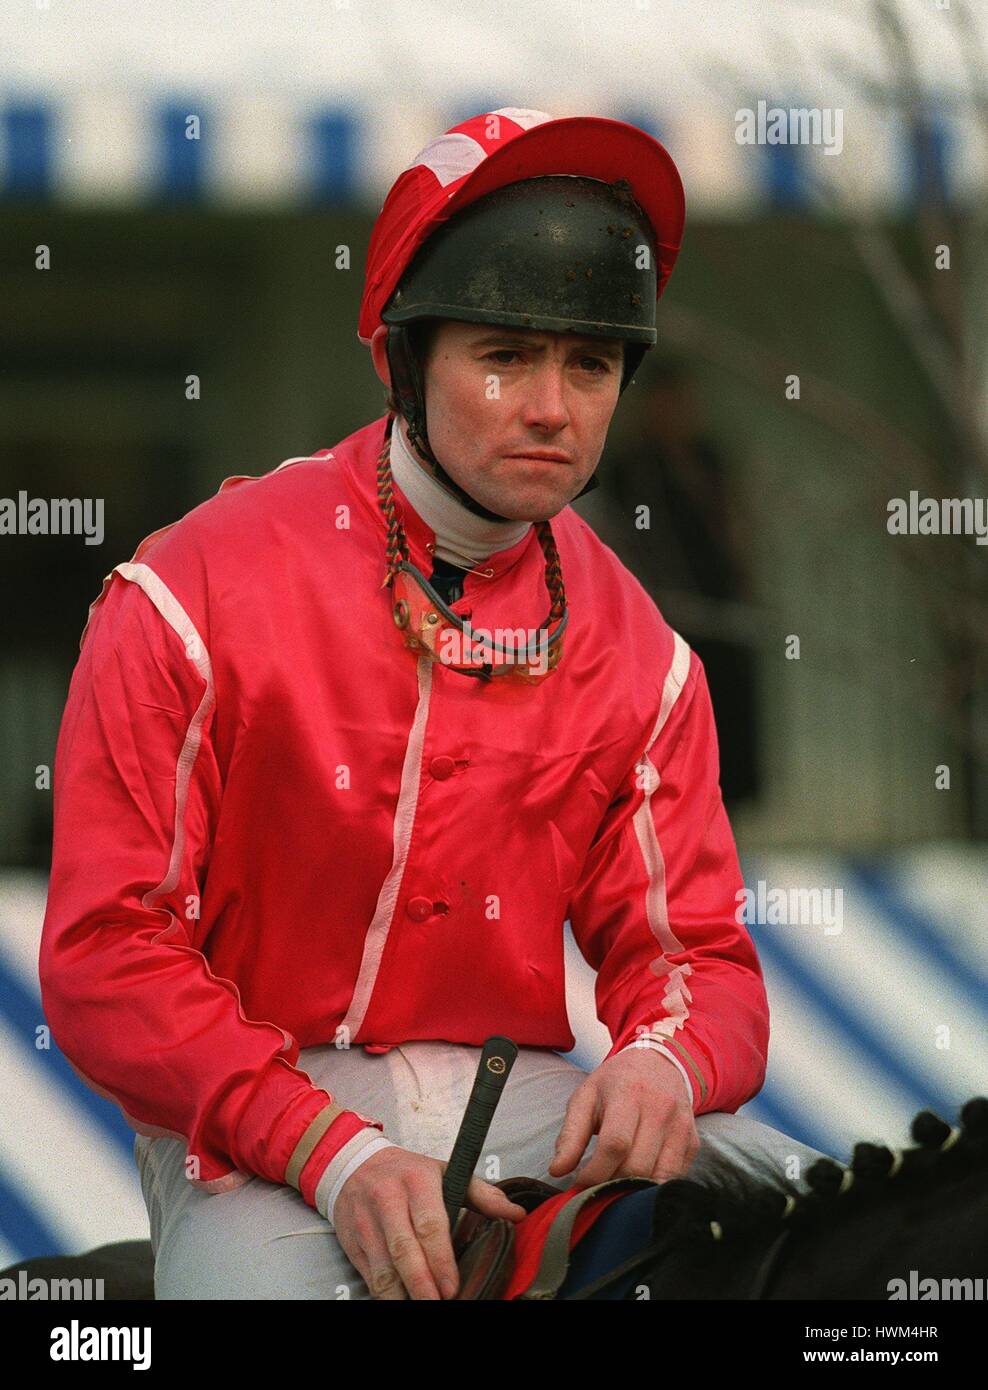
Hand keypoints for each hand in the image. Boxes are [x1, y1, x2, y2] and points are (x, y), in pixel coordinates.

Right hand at [332, 1146, 526, 1299]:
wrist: (354, 1163)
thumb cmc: (407, 1172)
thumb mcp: (445, 1172)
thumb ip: (482, 1194)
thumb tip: (516, 1214)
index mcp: (416, 1181)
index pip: (429, 1224)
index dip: (441, 1260)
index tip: (453, 1287)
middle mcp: (388, 1200)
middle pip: (404, 1250)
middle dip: (422, 1284)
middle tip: (437, 1303)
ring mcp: (366, 1221)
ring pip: (383, 1268)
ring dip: (401, 1295)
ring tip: (417, 1306)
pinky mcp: (352, 1240)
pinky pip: (369, 1275)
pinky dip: (385, 1293)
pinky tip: (400, 1299)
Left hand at [548, 1048, 698, 1188]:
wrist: (657, 1063)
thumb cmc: (616, 1083)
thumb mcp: (586, 1097)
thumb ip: (570, 1135)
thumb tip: (557, 1171)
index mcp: (629, 1094)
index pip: (615, 1144)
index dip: (595, 1172)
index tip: (580, 1182)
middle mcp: (660, 1110)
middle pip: (637, 1166)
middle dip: (613, 1183)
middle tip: (597, 1185)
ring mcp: (681, 1127)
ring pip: (659, 1177)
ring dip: (635, 1190)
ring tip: (616, 1183)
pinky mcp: (693, 1141)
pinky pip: (675, 1177)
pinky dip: (654, 1185)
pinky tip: (638, 1177)